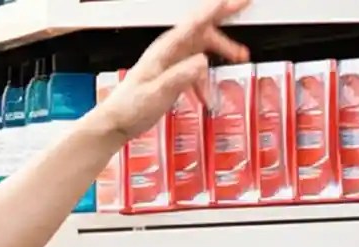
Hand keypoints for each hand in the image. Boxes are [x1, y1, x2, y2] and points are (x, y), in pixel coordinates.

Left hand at [95, 0, 251, 140]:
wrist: (115, 123)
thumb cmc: (129, 108)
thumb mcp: (156, 93)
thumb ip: (179, 77)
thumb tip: (202, 61)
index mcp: (163, 51)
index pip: (192, 24)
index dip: (213, 10)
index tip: (231, 1)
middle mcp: (167, 53)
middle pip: (200, 29)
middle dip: (223, 19)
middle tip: (243, 7)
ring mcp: (170, 63)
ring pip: (201, 48)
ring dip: (221, 51)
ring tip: (239, 57)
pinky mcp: (171, 76)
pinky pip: (195, 70)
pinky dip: (204, 80)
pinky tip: (207, 96)